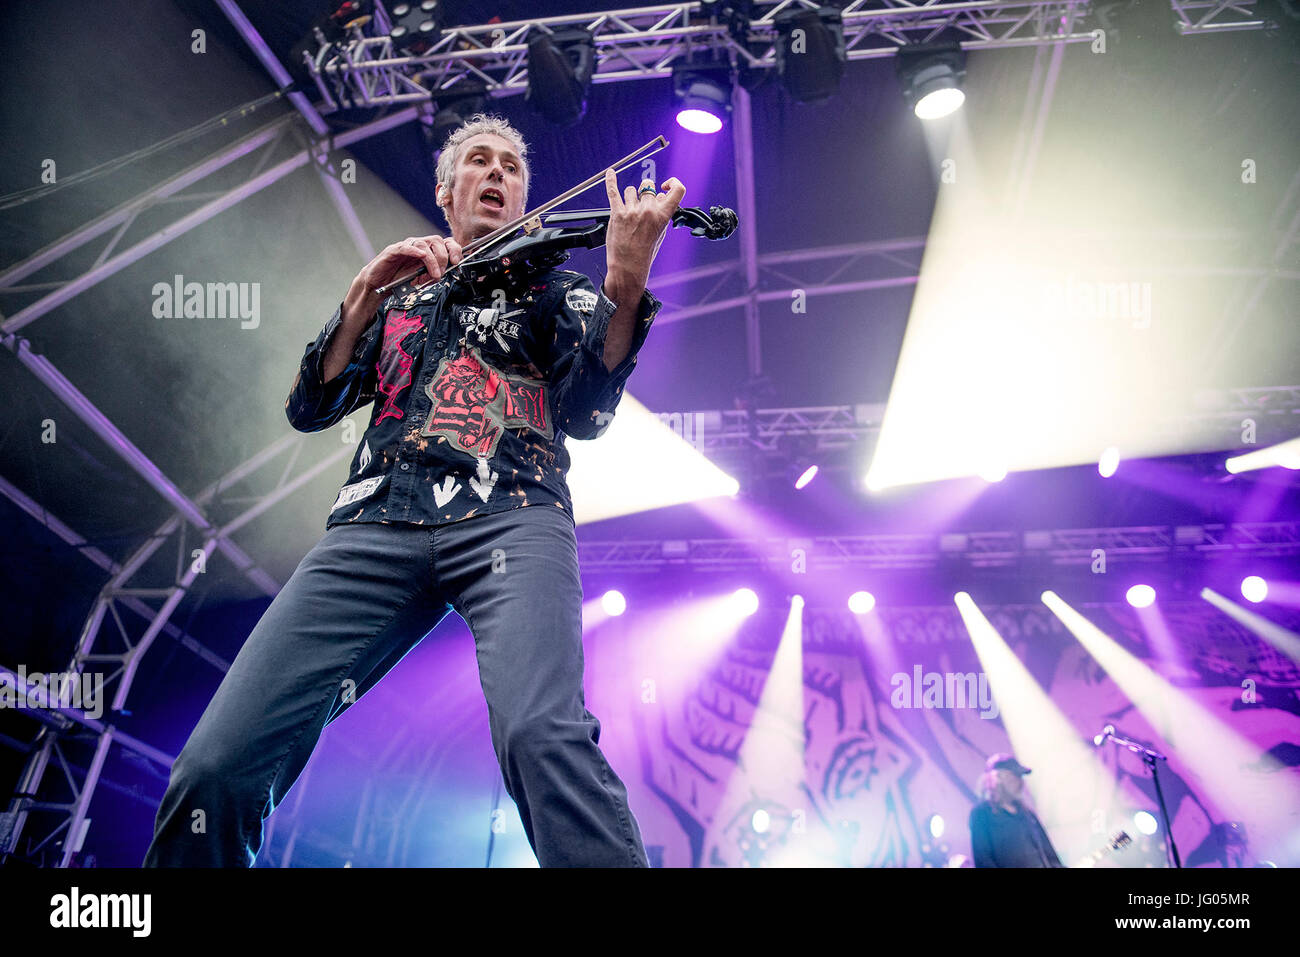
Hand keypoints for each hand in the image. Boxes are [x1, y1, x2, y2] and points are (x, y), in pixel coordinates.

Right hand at [352, 234, 463, 300]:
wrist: (380, 285)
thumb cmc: (400, 280)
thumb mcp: (422, 279)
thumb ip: (433, 274)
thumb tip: (446, 273)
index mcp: (427, 251)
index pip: (445, 242)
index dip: (454, 249)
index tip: (457, 262)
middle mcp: (418, 246)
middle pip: (436, 241)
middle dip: (443, 257)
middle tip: (441, 273)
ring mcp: (406, 247)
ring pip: (424, 244)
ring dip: (432, 261)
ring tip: (432, 275)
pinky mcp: (393, 251)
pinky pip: (405, 247)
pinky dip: (415, 250)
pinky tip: (421, 256)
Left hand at [603, 168, 684, 294]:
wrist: (628, 266)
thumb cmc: (645, 251)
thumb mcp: (661, 232)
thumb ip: (662, 212)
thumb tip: (659, 194)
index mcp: (663, 216)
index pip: (678, 190)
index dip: (673, 183)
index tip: (666, 185)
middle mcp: (648, 211)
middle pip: (648, 187)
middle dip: (645, 193)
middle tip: (641, 206)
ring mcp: (632, 211)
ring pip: (631, 190)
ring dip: (630, 197)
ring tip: (629, 212)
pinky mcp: (617, 213)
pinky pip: (613, 190)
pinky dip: (611, 180)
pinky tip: (610, 173)